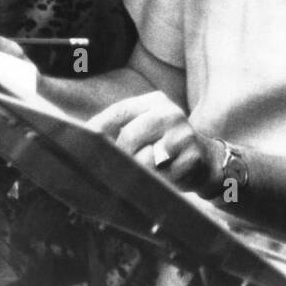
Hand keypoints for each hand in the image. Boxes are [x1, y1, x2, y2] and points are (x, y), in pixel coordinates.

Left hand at [87, 91, 225, 197]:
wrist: (207, 161)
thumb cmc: (165, 145)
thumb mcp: (147, 128)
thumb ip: (120, 129)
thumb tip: (82, 139)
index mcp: (156, 101)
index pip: (118, 112)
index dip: (96, 129)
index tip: (78, 144)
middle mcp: (170, 114)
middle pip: (129, 135)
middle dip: (116, 157)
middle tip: (107, 171)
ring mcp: (183, 135)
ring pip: (144, 159)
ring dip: (133, 174)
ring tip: (132, 179)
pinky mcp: (192, 159)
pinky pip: (160, 177)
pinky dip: (152, 184)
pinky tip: (154, 184)